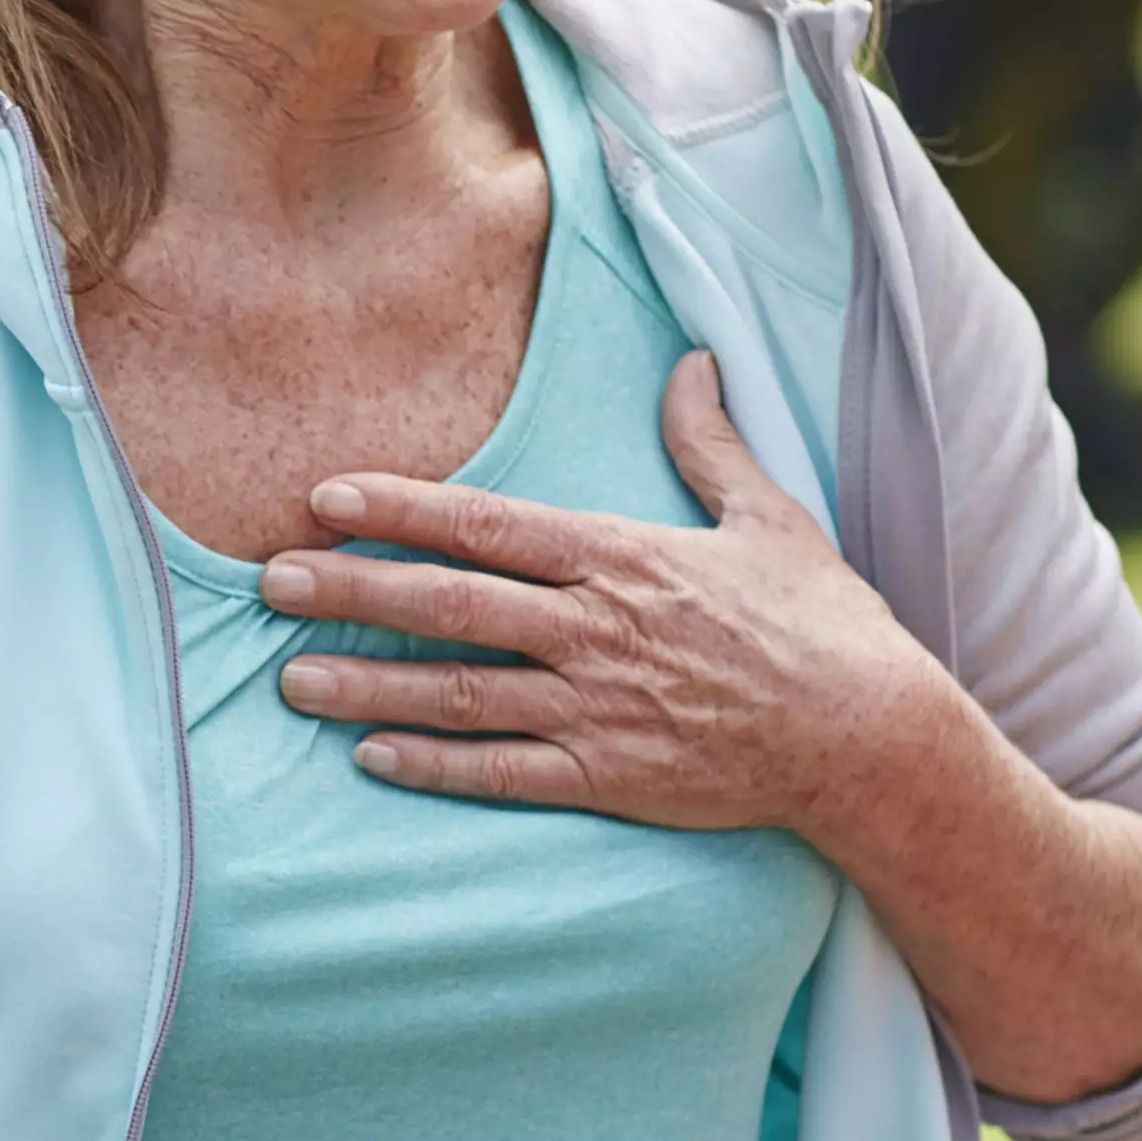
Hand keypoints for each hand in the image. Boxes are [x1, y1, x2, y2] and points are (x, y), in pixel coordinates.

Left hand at [261, 349, 957, 840]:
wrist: (871, 737)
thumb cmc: (825, 625)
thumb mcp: (771, 517)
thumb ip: (711, 443)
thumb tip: (690, 362)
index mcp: (623, 558)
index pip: (488, 525)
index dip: (399, 510)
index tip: (325, 497)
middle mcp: (597, 630)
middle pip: (451, 605)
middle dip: (353, 590)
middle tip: (269, 582)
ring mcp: (599, 709)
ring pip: (460, 694)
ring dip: (369, 687)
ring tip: (289, 681)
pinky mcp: (610, 778)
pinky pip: (503, 774)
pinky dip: (434, 766)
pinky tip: (372, 759)